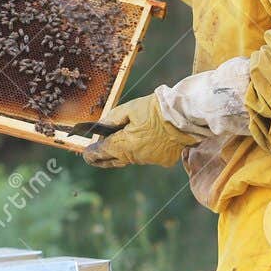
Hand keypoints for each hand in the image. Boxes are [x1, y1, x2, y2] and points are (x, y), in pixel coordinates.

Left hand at [82, 93, 199, 168]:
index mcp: (124, 145)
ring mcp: (151, 160)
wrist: (184, 116)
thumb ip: (111, 119)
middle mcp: (136, 157)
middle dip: (102, 159)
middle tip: (93, 159)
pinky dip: (144, 151)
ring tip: (115, 148)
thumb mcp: (129, 109)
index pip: (101, 152)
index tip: (86, 154)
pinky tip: (144, 143)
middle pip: (114, 160)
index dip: (91, 153)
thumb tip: (99, 127)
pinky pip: (149, 157)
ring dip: (124, 153)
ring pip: (132, 159)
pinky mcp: (164, 160)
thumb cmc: (156, 109)